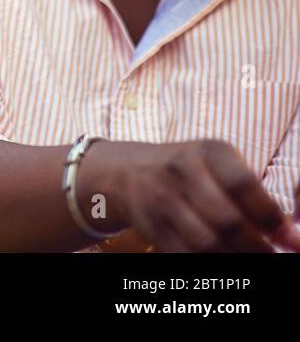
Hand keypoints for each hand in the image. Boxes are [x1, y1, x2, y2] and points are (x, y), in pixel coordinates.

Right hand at [84, 139, 299, 251]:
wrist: (128, 172)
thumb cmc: (189, 171)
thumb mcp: (217, 165)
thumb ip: (253, 195)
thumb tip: (289, 235)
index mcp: (207, 151)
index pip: (243, 185)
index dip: (268, 215)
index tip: (282, 234)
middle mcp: (181, 171)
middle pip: (227, 220)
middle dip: (256, 246)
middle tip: (268, 254)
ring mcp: (161, 198)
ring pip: (207, 243)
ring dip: (234, 257)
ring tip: (245, 257)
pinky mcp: (149, 225)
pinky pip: (186, 254)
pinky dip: (209, 262)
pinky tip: (220, 257)